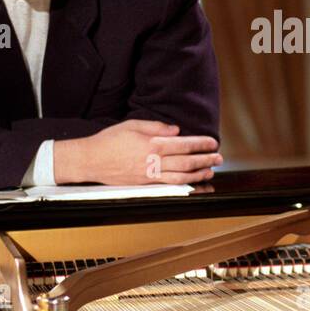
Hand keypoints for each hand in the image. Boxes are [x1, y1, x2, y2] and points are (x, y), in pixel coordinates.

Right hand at [52, 120, 221, 185]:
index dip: (200, 143)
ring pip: (180, 176)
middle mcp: (152, 161)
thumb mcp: (132, 125)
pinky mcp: (144, 184)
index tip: (212, 142)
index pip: (183, 144)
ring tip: (211, 170)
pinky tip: (193, 181)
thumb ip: (156, 127)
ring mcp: (149, 175)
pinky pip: (168, 185)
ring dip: (198, 174)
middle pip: (186, 162)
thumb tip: (177, 131)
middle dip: (205, 159)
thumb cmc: (110, 140)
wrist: (90, 160)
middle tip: (218, 157)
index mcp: (151, 144)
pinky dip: (184, 184)